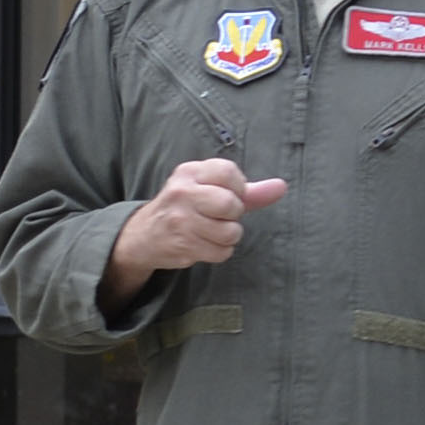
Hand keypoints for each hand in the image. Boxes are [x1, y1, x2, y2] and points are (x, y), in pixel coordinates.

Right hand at [103, 158, 286, 313]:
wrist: (143, 236)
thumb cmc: (184, 208)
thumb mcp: (208, 189)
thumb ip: (247, 190)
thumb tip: (281, 186)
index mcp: (189, 172)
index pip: (229, 172)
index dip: (237, 188)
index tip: (227, 194)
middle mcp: (182, 193)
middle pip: (231, 204)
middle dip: (233, 215)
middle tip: (218, 216)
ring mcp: (181, 220)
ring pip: (229, 232)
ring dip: (227, 236)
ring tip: (210, 231)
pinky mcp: (182, 245)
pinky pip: (221, 252)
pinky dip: (219, 251)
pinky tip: (203, 244)